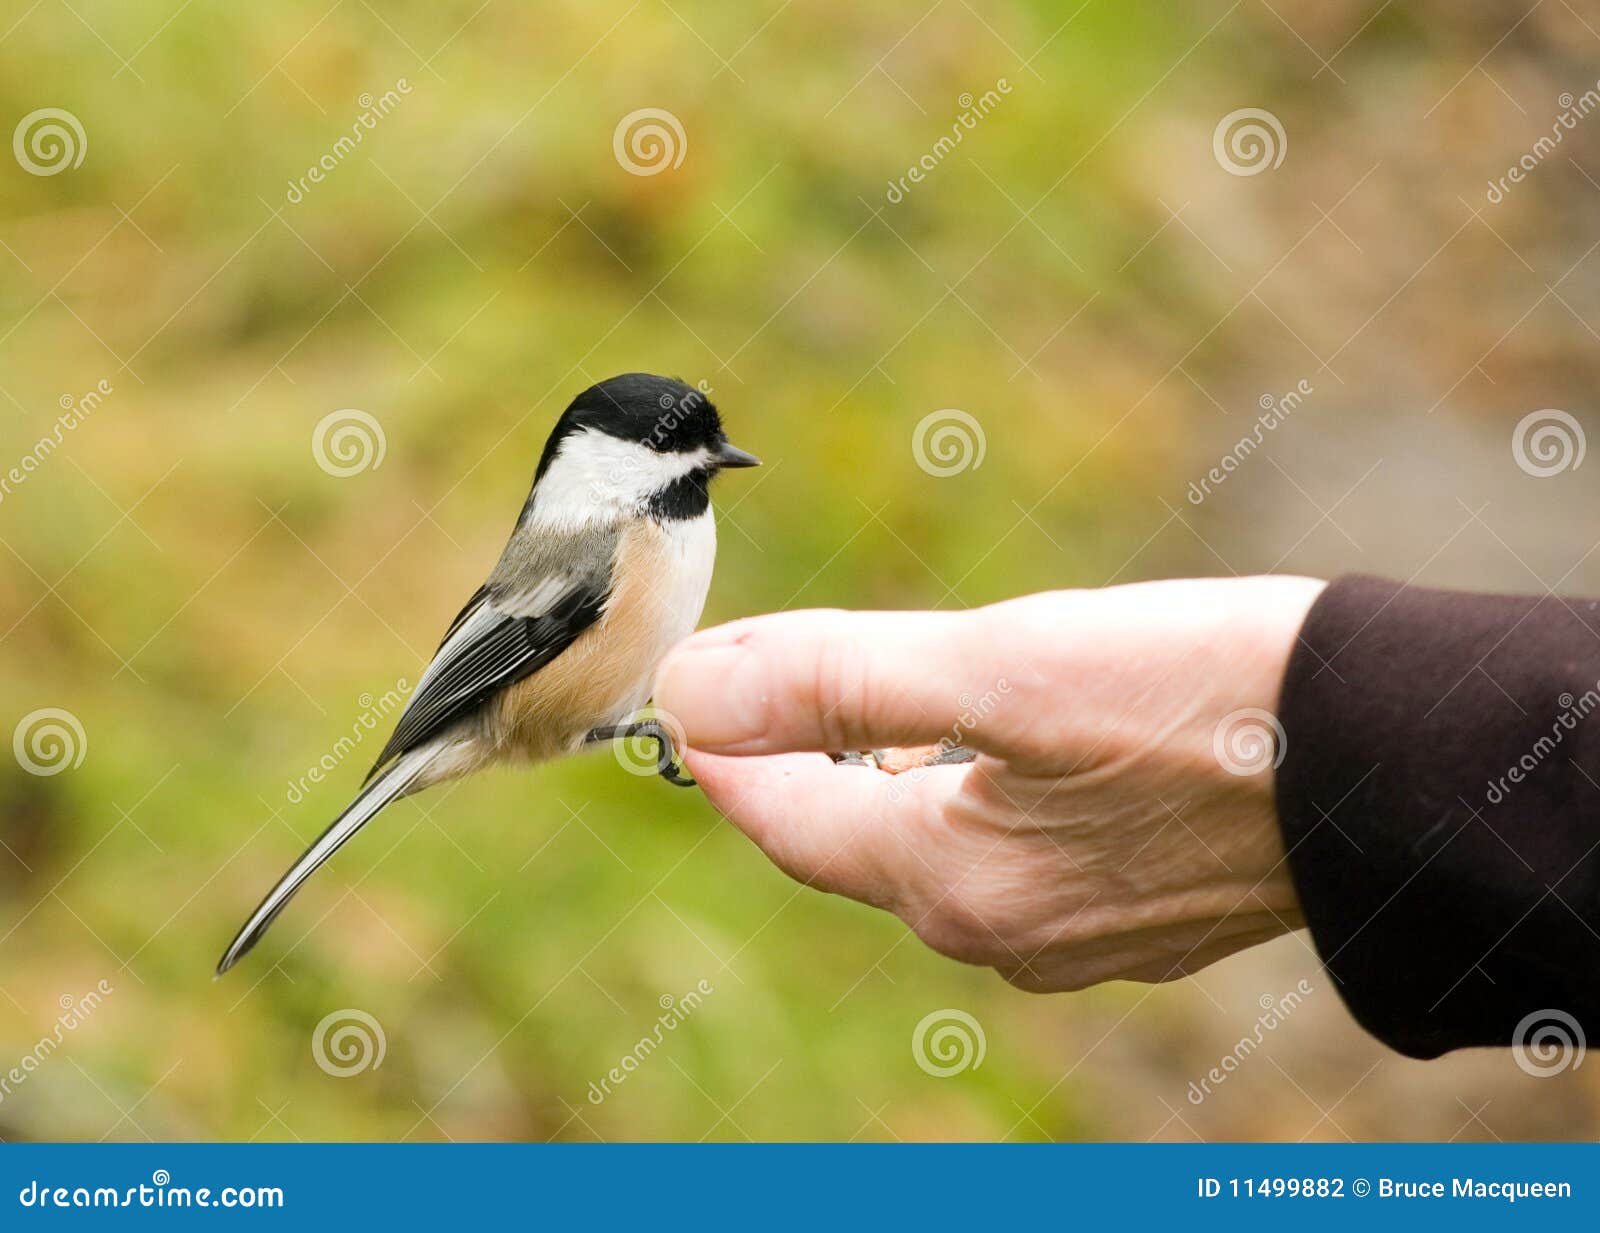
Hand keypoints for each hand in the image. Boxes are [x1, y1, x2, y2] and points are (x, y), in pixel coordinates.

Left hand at [653, 576, 1325, 990]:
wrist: (1396, 760)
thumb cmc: (1202, 702)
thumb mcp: (1002, 669)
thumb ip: (837, 680)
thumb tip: (688, 688)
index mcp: (950, 878)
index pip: (782, 818)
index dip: (725, 751)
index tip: (688, 693)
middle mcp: (1002, 928)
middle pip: (852, 841)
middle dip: (801, 762)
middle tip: (769, 684)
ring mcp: (1075, 931)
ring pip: (933, 849)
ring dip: (887, 778)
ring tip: (872, 706)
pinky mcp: (1138, 909)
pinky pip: (1011, 856)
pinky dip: (972, 797)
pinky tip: (998, 752)